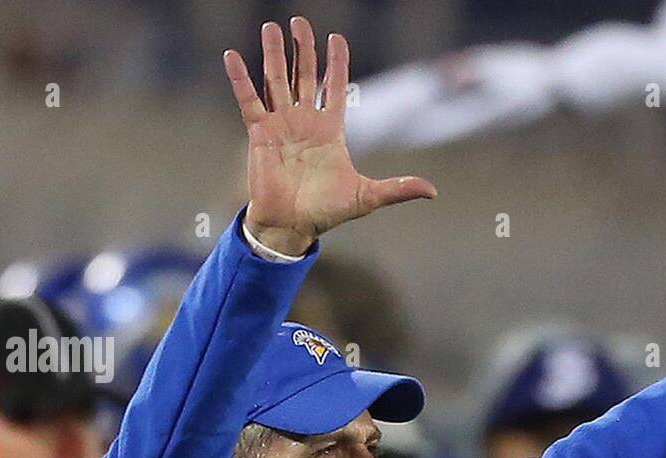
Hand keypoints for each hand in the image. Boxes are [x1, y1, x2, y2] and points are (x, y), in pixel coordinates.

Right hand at [223, 18, 437, 256]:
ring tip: (271, 27)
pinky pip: (249, 101)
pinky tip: (232, 56)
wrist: (293, 226)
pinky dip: (240, 79)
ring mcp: (281, 125)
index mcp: (330, 131)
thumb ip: (397, 189)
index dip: (336, 64)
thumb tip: (433, 192)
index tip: (336, 38)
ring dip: (274, 54)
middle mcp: (304, 122)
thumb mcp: (367, 197)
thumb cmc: (327, 212)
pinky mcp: (259, 134)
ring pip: (277, 81)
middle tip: (299, 22)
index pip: (335, 88)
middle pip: (304, 76)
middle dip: (303, 49)